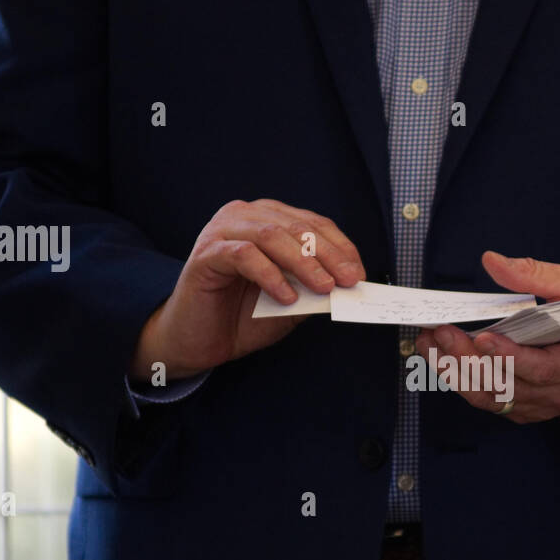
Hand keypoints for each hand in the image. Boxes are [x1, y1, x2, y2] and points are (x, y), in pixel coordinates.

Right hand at [128, 199, 364, 380]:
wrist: (199, 342)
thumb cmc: (243, 317)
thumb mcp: (291, 302)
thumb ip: (314, 288)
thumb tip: (348, 284)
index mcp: (268, 221)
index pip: (312, 223)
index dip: (340, 246)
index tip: (359, 272)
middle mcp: (244, 217)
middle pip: (295, 226)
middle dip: (327, 254)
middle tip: (348, 280)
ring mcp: (222, 231)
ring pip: (271, 235)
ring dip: (302, 262)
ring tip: (322, 288)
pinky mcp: (206, 253)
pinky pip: (244, 256)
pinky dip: (270, 276)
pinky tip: (286, 297)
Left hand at [415, 251, 559, 422]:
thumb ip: (538, 275)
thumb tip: (493, 262)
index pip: (544, 369)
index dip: (511, 357)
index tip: (483, 338)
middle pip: (508, 385)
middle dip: (468, 359)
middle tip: (441, 332)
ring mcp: (542, 406)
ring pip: (492, 399)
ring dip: (456, 372)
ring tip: (430, 344)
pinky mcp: (526, 409)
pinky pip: (490, 402)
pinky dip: (463, 382)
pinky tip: (442, 359)